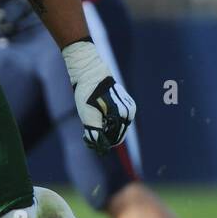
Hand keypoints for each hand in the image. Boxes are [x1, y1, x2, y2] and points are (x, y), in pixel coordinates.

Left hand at [62, 40, 135, 154]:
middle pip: (117, 134)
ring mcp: (128, 107)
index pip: (116, 139)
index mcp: (123, 115)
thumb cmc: (89, 93)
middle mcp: (129, 112)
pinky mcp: (123, 104)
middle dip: (103, 136)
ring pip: (116, 127)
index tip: (88, 139)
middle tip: (87, 133)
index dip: (102, 142)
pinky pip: (116, 119)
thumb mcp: (88, 115)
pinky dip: (107, 122)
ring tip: (90, 124)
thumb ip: (95, 132)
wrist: (90, 72)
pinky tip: (96, 118)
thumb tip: (98, 144)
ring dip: (104, 130)